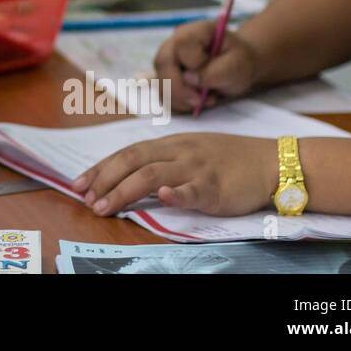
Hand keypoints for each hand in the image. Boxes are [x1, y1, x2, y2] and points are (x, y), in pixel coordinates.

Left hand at [71, 134, 278, 216]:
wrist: (271, 162)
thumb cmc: (228, 159)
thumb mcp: (190, 152)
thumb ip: (163, 161)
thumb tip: (128, 175)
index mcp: (171, 143)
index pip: (127, 152)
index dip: (101, 167)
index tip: (79, 184)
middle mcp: (179, 152)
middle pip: (133, 160)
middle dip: (105, 179)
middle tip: (85, 199)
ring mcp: (197, 168)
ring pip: (154, 174)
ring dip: (124, 190)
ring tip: (105, 207)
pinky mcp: (216, 186)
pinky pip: (194, 189)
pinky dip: (177, 193)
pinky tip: (162, 197)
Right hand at [154, 19, 260, 111]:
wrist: (238, 66)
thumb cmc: (240, 61)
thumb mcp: (237, 66)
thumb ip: (214, 71)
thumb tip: (188, 78)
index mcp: (196, 31)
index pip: (182, 44)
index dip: (193, 64)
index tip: (211, 77)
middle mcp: (176, 41)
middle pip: (162, 62)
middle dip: (178, 88)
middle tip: (198, 101)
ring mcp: (168, 58)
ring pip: (159, 79)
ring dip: (178, 98)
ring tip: (201, 100)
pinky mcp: (166, 74)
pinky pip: (161, 92)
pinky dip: (176, 102)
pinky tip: (193, 102)